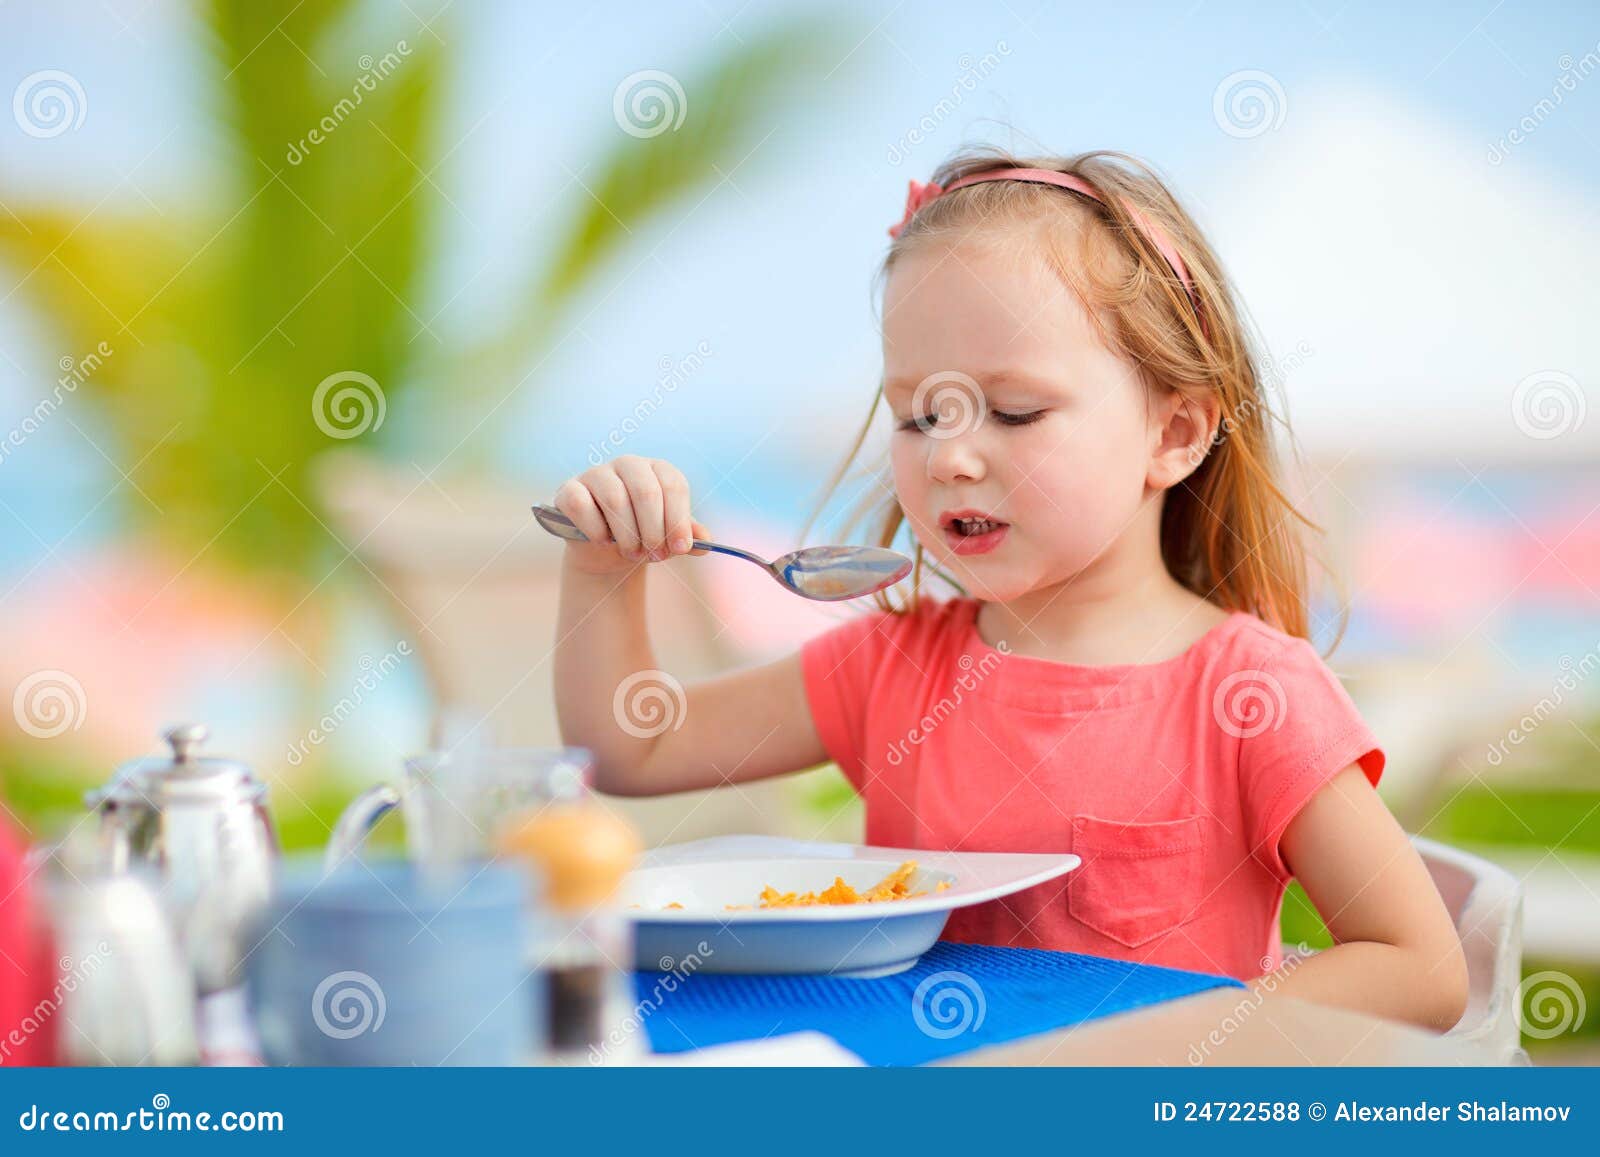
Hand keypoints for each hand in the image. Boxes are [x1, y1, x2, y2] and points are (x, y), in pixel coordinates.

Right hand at [552, 456, 710, 575]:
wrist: (606, 551)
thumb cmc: (644, 536)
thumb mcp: (669, 537)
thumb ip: (688, 537)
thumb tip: (705, 542)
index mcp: (657, 469)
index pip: (673, 486)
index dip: (679, 520)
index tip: (681, 548)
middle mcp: (628, 464)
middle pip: (646, 492)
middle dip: (654, 531)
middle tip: (655, 556)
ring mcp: (597, 474)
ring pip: (615, 499)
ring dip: (627, 535)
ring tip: (633, 553)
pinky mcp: (569, 489)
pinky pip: (581, 504)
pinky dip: (596, 529)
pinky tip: (603, 541)